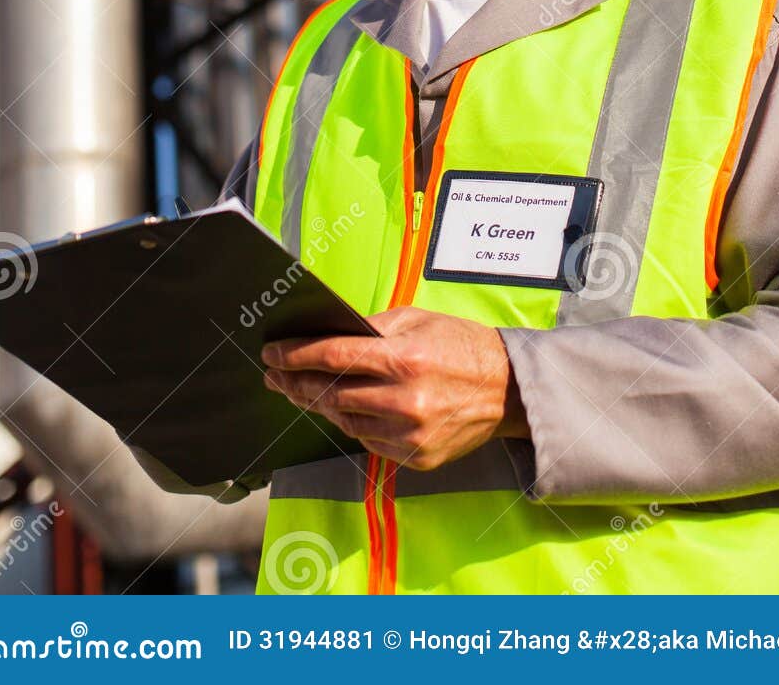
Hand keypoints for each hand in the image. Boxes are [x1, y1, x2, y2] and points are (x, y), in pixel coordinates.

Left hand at [261, 305, 529, 470]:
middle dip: (296, 382)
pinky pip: (369, 442)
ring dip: (319, 405)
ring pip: (345, 422)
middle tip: (274, 374)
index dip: (296, 355)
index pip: (334, 357)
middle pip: (332, 394)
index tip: (271, 353)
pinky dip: (352, 424)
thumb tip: (328, 335)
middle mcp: (405, 400)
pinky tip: (341, 410)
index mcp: (405, 358)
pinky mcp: (416, 458)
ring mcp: (410, 434)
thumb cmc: (461, 346)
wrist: (508, 389)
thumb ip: (372, 329)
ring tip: (300, 390)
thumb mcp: (418, 320)